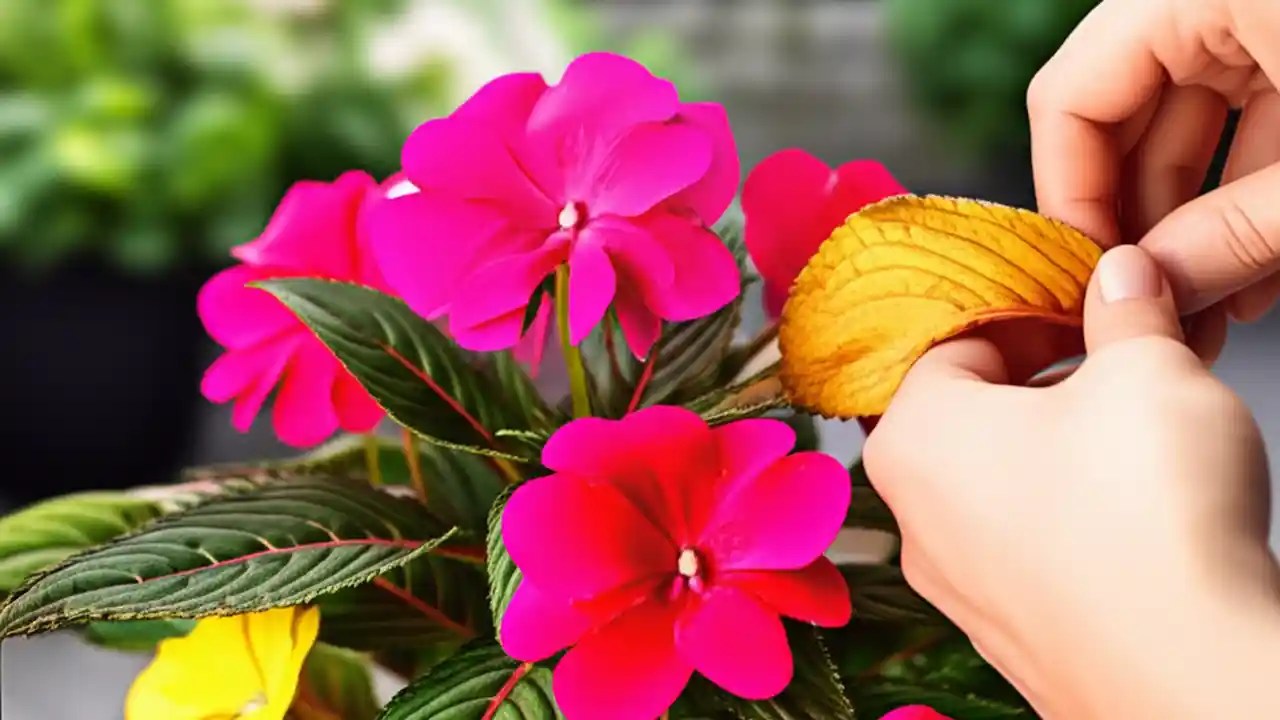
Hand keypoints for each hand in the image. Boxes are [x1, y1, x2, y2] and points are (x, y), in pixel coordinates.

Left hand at [864, 246, 1279, 718]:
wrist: (1191, 677)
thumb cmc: (1147, 519)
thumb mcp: (1145, 370)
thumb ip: (1124, 308)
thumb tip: (1120, 276)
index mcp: (912, 436)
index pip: (951, 338)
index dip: (1028, 307)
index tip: (1084, 304)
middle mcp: (914, 515)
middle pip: (969, 413)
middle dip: (1048, 379)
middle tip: (1121, 365)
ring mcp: (957, 585)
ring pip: (1000, 483)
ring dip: (1063, 447)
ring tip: (1138, 440)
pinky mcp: (1007, 632)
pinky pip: (1027, 548)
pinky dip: (1072, 517)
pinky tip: (1133, 516)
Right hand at [1029, 0, 1279, 356]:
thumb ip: (1237, 231)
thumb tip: (1151, 290)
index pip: (1069, 96)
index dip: (1068, 197)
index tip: (1091, 279)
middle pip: (1117, 115)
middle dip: (1133, 222)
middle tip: (1145, 307)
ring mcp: (1254, 15)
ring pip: (1180, 125)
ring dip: (1188, 223)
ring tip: (1205, 308)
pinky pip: (1241, 116)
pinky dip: (1239, 192)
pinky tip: (1249, 269)